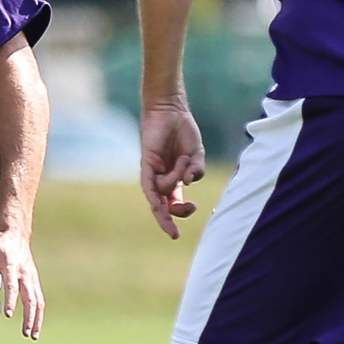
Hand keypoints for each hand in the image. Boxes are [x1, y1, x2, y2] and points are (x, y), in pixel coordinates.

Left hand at [0, 226, 44, 339]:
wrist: (14, 230)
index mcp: (12, 265)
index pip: (12, 286)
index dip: (11, 300)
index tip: (9, 314)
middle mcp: (25, 273)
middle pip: (30, 298)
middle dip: (29, 317)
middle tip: (27, 333)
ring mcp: (31, 276)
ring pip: (38, 300)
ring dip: (36, 318)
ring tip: (33, 335)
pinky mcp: (33, 279)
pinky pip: (39, 298)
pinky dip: (39, 312)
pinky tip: (36, 324)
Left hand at [141, 101, 205, 238]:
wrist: (172, 112)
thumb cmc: (184, 133)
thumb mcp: (196, 155)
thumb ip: (196, 170)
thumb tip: (189, 182)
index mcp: (174, 180)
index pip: (173, 204)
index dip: (177, 217)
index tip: (178, 232)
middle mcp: (161, 178)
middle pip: (163, 206)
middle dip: (169, 219)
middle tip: (179, 225)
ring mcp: (153, 172)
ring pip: (164, 190)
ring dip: (178, 177)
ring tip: (182, 159)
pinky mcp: (147, 163)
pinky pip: (150, 183)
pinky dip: (160, 189)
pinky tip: (164, 198)